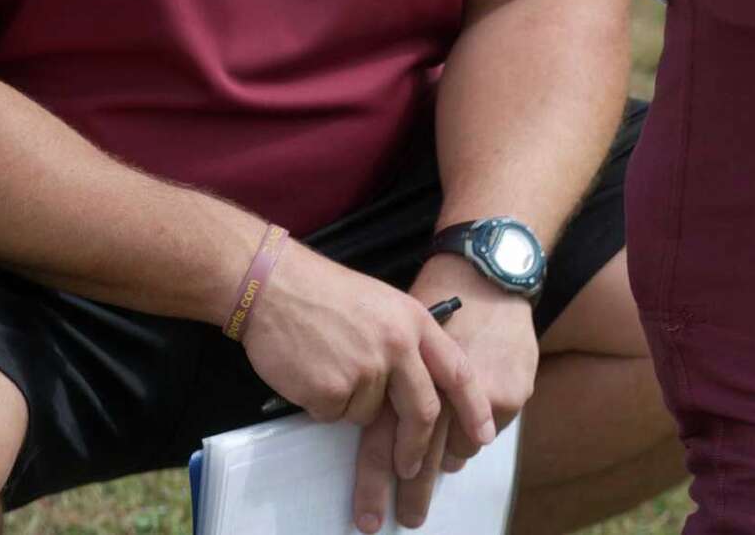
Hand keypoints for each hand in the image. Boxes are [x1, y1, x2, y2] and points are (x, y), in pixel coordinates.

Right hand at [242, 241, 495, 522]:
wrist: (272, 282)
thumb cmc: (321, 293)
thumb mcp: (379, 304)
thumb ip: (404, 341)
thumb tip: (419, 387)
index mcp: (412, 320)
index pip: (458, 371)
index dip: (474, 407)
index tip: (483, 437)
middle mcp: (397, 344)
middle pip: (422, 412)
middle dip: (416, 450)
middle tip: (409, 471)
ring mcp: (367, 368)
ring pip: (370, 415)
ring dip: (350, 404)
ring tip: (326, 362)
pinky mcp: (334, 390)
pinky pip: (335, 416)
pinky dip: (323, 403)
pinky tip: (309, 369)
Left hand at [352, 256, 538, 531]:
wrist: (485, 270)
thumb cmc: (436, 294)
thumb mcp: (396, 320)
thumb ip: (379, 367)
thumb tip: (352, 405)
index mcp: (405, 360)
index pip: (385, 427)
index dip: (375, 472)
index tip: (367, 509)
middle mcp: (442, 379)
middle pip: (420, 451)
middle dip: (407, 492)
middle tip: (392, 521)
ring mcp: (479, 389)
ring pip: (452, 450)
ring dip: (434, 470)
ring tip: (415, 501)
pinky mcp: (508, 393)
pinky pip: (480, 435)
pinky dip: (464, 443)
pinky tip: (455, 452)